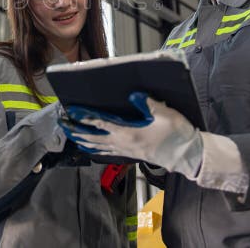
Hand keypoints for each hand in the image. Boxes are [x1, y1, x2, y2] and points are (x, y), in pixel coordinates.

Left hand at [61, 92, 202, 178]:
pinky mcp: (130, 154)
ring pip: (96, 147)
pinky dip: (93, 148)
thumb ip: (149, 103)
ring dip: (81, 140)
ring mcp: (125, 151)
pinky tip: (89, 146)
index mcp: (129, 133)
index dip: (84, 117)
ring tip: (69, 133)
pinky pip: (106, 152)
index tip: (71, 110)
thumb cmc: (178, 134)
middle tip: (62, 122)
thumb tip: (134, 94)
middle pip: (92, 138)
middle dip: (75, 130)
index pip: (100, 124)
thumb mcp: (167, 115)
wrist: (187, 155)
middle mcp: (123, 143)